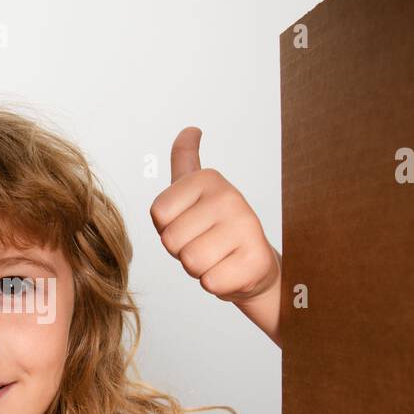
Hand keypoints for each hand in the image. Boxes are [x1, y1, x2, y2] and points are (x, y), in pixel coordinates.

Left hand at [150, 126, 281, 344]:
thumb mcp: (196, 192)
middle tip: (205, 244)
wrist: (254, 266)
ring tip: (217, 257)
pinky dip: (216, 283)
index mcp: (210, 179)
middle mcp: (231, 197)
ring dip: (198, 268)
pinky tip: (230, 271)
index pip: (158, 214)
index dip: (168, 228)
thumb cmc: (216, 230)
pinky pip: (210, 282)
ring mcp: (246, 228)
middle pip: (171, 240)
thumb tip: (190, 129)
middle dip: (182, 251)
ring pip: (190, 262)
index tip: (190, 224)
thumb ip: (185, 160)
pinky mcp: (254, 261)